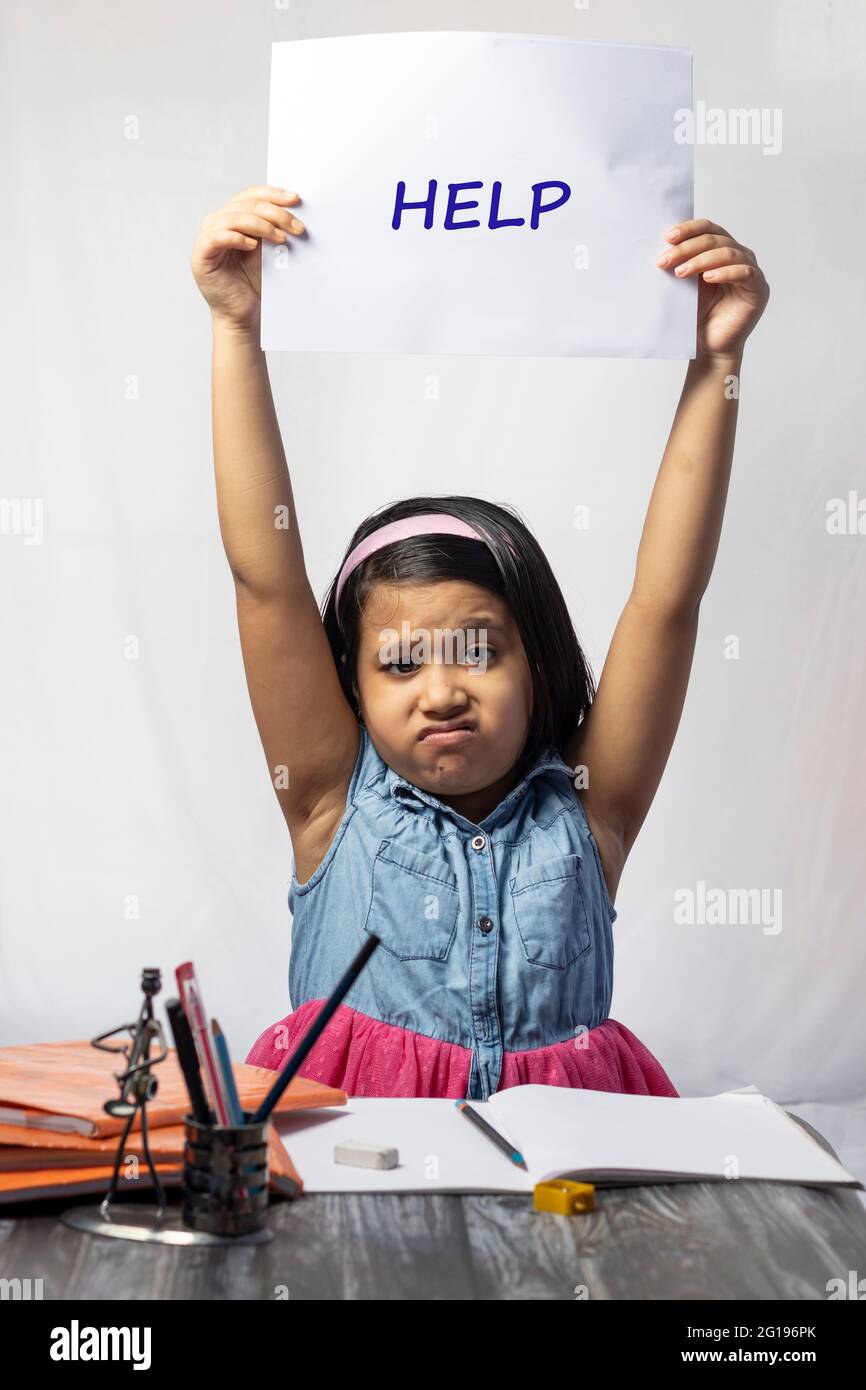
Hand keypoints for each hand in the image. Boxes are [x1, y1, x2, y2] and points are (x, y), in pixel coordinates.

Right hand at [190, 184, 304, 333]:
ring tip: (280, 238)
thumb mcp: (268, 250)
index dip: (272, 194)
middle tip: (296, 226)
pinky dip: (236, 237)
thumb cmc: (256, 284)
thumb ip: (273, 229)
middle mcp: (217, 223)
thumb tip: (295, 211)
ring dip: (260, 225)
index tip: (296, 199)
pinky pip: (216, 237)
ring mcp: (207, 238)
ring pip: (233, 217)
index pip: (250, 196)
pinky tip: (252, 245)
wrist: (245, 315)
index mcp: (232, 218)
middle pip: (244, 205)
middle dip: (274, 213)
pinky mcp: (201, 256)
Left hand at [655, 218, 769, 363]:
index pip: (708, 229)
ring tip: (681, 272)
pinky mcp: (758, 290)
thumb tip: (661, 247)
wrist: (708, 346)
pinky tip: (708, 278)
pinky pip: (745, 273)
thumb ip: (680, 263)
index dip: (689, 229)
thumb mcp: (685, 285)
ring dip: (701, 260)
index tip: (668, 237)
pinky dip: (725, 272)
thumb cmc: (697, 316)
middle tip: (665, 261)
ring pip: (728, 253)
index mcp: (721, 250)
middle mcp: (739, 256)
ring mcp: (751, 271)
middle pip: (715, 240)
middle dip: (687, 248)